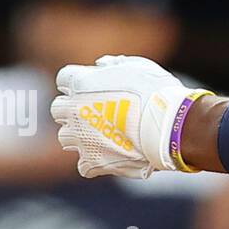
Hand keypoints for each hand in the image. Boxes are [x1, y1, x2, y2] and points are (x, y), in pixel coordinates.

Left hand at [50, 55, 204, 179]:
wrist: (170, 126)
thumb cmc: (158, 91)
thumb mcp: (139, 66)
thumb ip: (114, 65)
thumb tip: (101, 65)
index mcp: (82, 83)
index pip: (64, 79)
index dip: (79, 81)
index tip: (93, 85)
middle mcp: (74, 110)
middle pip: (59, 108)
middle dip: (74, 108)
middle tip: (99, 110)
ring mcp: (80, 138)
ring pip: (66, 137)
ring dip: (81, 134)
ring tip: (108, 133)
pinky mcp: (91, 161)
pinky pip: (84, 163)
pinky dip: (95, 160)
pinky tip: (113, 153)